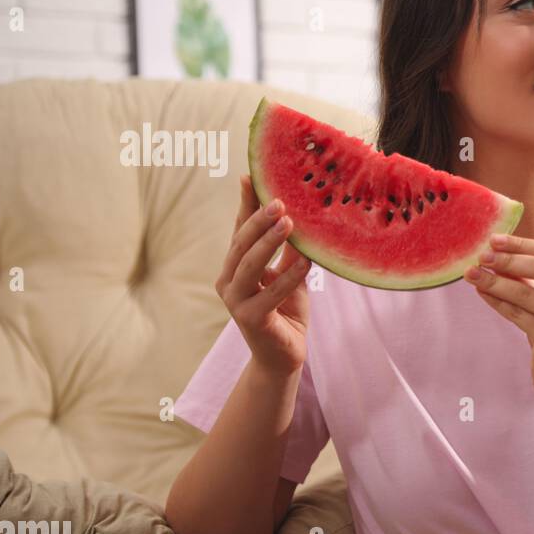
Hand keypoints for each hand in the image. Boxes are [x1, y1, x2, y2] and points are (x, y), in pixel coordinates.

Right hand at [214, 174, 312, 376]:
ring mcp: (235, 301)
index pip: (239, 230)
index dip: (245, 205)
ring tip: (288, 222)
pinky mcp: (249, 319)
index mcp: (235, 267)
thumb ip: (291, 250)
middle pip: (241, 243)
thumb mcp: (290, 274)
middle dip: (259, 220)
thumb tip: (304, 215)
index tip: (250, 177)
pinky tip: (306, 262)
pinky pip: (270, 294)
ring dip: (268, 242)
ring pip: (249, 265)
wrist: (283, 356)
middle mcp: (228, 281)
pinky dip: (289, 277)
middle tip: (279, 200)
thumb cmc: (287, 312)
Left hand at [464, 232, 533, 403]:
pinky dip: (496, 301)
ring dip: (494, 281)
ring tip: (472, 274)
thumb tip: (499, 255)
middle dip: (508, 260)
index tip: (495, 240)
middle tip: (482, 256)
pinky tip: (481, 293)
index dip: (522, 244)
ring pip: (524, 292)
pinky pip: (517, 314)